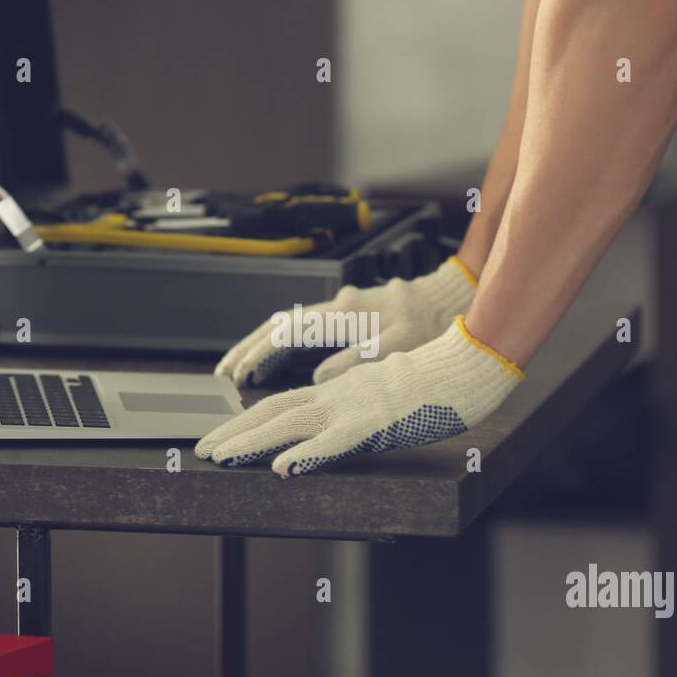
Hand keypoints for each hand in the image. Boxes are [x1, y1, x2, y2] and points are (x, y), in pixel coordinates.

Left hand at [197, 316, 522, 475]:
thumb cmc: (434, 384)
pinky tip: (280, 468)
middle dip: (234, 431)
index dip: (247, 420)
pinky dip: (305, 455)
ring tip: (221, 457)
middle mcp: (339, 395)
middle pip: (275, 410)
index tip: (221, 438)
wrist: (466, 365)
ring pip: (292, 423)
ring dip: (252, 441)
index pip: (282, 403)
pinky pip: (334, 442)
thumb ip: (354, 411)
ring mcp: (355, 407)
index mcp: (340, 390)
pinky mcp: (376, 422)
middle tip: (201, 451)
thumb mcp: (385, 398)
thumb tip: (328, 433)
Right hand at [214, 256, 477, 387]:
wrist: (455, 299)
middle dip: (248, 349)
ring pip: (288, 325)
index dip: (261, 354)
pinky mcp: (348, 317)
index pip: (290, 332)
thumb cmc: (433, 324)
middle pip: (279, 324)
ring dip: (260, 347)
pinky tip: (271, 363)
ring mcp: (341, 310)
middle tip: (222, 375)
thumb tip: (317, 378)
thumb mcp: (401, 346)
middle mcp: (338, 306)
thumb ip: (359, 361)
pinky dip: (281, 346)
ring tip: (236, 371)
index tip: (240, 376)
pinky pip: (304, 330)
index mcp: (346, 313)